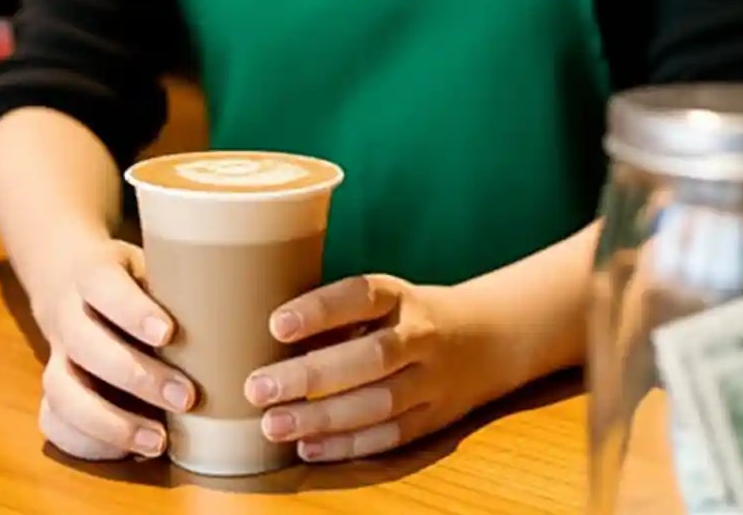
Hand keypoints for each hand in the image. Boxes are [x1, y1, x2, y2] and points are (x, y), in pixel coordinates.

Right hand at [33, 240, 196, 459]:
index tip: (168, 333)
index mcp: (93, 273)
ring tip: (158, 441)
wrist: (69, 278)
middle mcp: (67, 315)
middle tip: (186, 397)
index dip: (131, 311)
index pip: (102, 286)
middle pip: (85, 345)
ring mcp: (57, 356)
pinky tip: (128, 452)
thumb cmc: (133, 277)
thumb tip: (253, 303)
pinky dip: (88, 442)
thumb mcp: (154, 261)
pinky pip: (55, 421)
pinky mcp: (55, 389)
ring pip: (63, 392)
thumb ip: (186, 281)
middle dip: (135, 376)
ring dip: (110, 423)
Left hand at [244, 275, 497, 462]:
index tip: (276, 325)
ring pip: (380, 402)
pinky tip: (308, 447)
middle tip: (257, 387)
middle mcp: (421, 336)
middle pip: (371, 357)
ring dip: (323, 418)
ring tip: (274, 424)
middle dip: (312, 376)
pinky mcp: (434, 418)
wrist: (488, 339)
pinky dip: (348, 445)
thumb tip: (254, 327)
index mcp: (401, 297)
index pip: (362, 296)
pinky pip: (391, 435)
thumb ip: (332, 313)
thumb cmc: (405, 316)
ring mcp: (432, 381)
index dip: (321, 310)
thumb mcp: (380, 298)